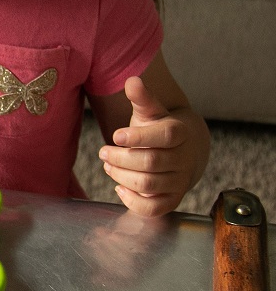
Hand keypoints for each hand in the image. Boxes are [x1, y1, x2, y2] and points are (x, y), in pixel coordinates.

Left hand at [98, 76, 197, 217]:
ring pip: (148, 185)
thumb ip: (142, 98)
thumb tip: (132, 80)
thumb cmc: (161, 128)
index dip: (138, 137)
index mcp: (179, 133)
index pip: (164, 136)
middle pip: (150, 163)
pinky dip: (133, 202)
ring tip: (108, 166)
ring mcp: (179, 181)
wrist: (186, 151)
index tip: (115, 135)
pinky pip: (153, 209)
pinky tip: (119, 188)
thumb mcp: (152, 111)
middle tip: (103, 152)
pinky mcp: (172, 200)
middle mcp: (183, 159)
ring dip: (121, 177)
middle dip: (120, 158)